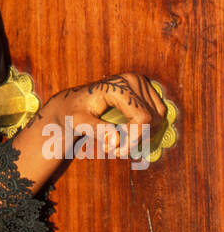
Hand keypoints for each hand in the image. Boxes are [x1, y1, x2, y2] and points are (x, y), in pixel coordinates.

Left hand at [9, 71, 167, 192]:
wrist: (73, 102)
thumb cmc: (74, 112)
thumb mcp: (79, 123)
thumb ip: (97, 130)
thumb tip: (117, 140)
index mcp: (118, 86)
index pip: (142, 118)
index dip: (134, 139)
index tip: (117, 151)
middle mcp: (133, 80)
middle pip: (151, 119)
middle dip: (136, 140)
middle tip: (115, 150)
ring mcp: (141, 82)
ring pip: (158, 118)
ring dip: (143, 135)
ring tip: (121, 143)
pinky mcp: (145, 88)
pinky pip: (158, 114)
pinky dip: (148, 128)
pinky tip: (130, 133)